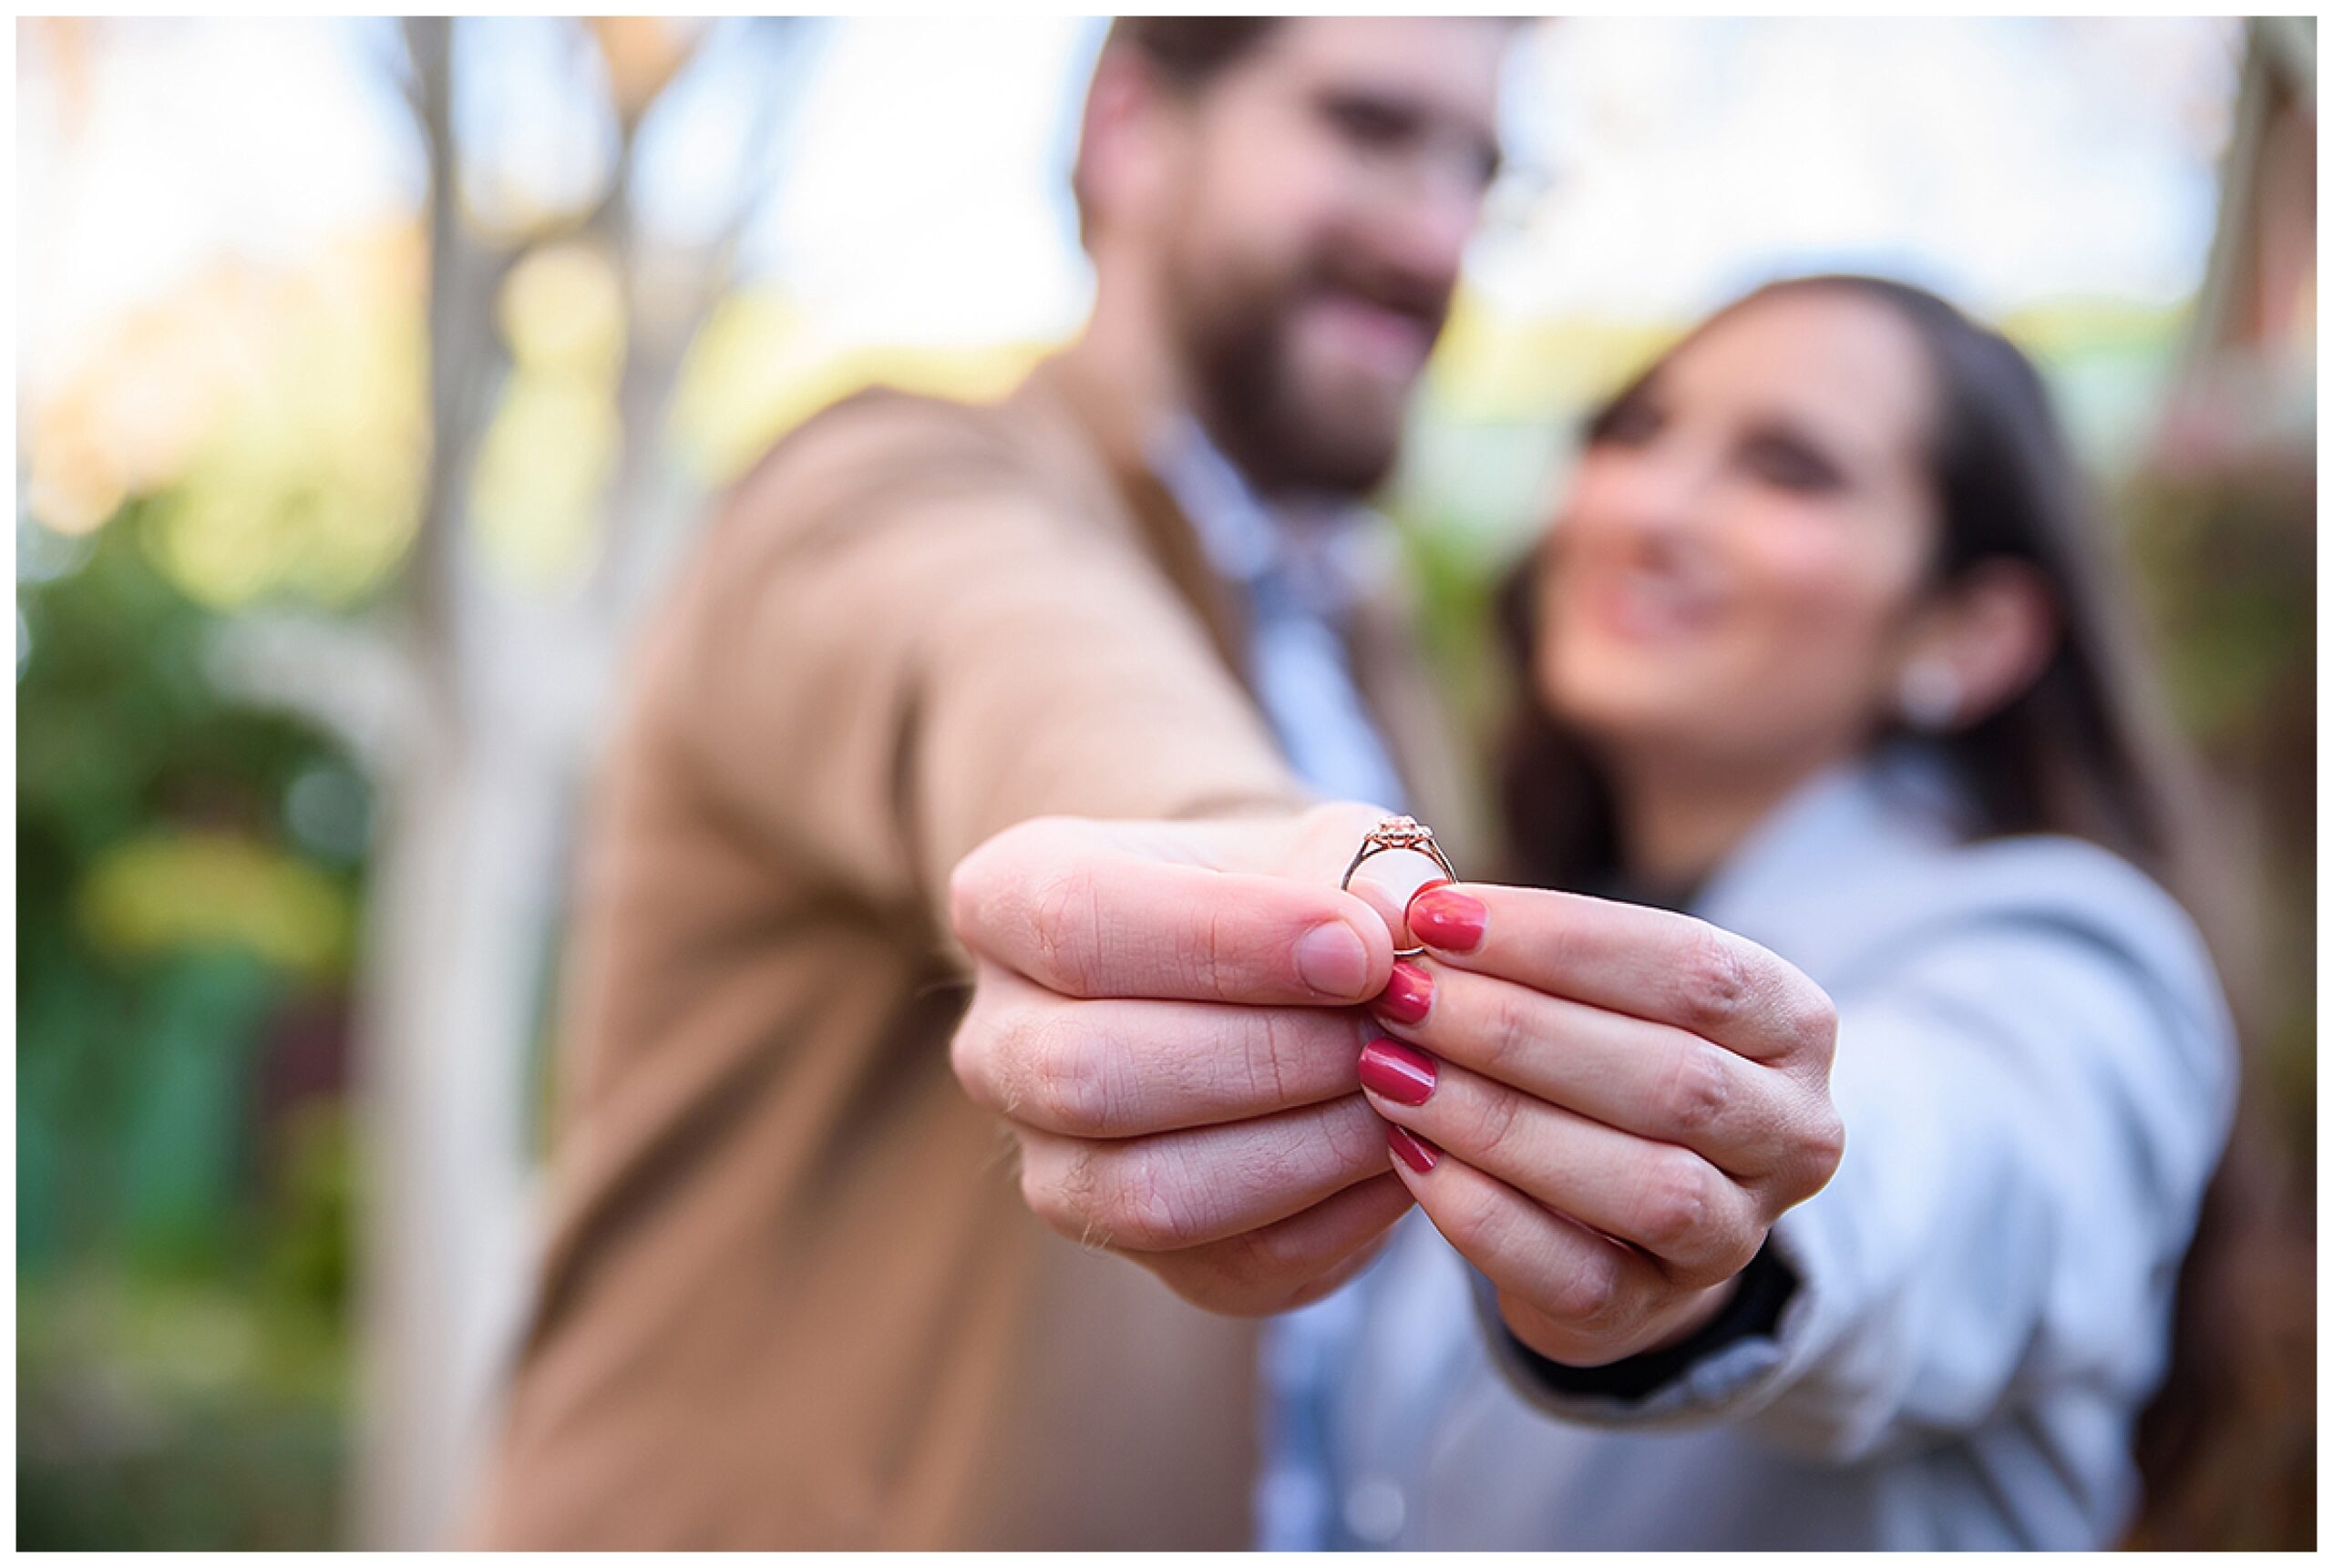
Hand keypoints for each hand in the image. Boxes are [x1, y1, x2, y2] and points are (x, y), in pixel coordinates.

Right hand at [947, 803, 1425, 1314]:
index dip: (1225, 942)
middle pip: (1088, 1072)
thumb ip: (1363, 869)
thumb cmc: (1281, 892)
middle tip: (1392, 1026)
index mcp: (1007, 900)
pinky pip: (1234, 1261)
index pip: (1077, 924)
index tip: (1361, 948)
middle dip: (1268, 1056)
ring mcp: (1049, 1162)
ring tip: (1402, 1086)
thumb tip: (1388, 923)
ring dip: (1305, 1146)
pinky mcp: (1135, 1250)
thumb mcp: (1319, 843)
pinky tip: (1399, 1147)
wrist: (1267, 980)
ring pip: (1148, 1193)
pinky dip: (1338, 1211)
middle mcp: (996, 1042)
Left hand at [1359, 882, 1843, 1365]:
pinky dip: (1483, 1213)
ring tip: (1390, 1070)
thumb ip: (1519, 948)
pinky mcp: (1656, 1310)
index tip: (1436, 916)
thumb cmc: (1585, 1060)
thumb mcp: (1582, 991)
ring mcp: (1736, 1235)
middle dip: (1519, 1031)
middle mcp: (1793, 1133)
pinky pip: (1579, 1276)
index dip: (1560, 939)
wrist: (1604, 1214)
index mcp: (1792, 1026)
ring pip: (1644, 1185)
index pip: (1694, 969)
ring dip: (1501, 1121)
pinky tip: (1405, 1154)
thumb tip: (1400, 900)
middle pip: (1672, 1079)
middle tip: (1401, 996)